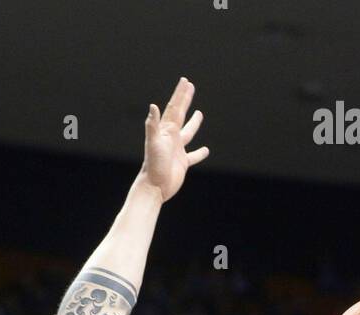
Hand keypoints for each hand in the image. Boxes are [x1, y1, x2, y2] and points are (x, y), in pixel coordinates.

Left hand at [140, 77, 208, 201]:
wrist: (154, 187)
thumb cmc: (153, 166)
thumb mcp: (153, 143)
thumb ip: (153, 125)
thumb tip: (153, 106)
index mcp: (166, 131)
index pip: (175, 108)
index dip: (180, 94)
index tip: (185, 81)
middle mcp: (171, 138)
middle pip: (180, 114)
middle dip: (185, 100)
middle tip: (190, 86)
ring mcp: (177, 150)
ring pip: (188, 133)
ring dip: (193, 123)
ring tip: (199, 113)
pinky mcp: (182, 163)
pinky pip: (193, 156)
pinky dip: (199, 153)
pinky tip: (206, 150)